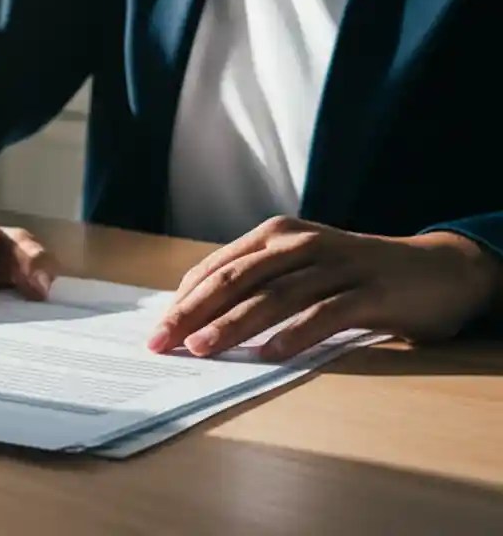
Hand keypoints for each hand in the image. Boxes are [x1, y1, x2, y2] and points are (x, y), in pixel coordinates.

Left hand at [148, 216, 501, 360]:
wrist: (434, 271)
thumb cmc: (350, 275)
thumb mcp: (296, 269)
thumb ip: (253, 286)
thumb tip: (194, 319)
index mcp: (275, 234)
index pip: (216, 269)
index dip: (182, 301)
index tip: (156, 333)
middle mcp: (300, 243)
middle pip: (236, 280)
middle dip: (192, 313)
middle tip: (163, 343)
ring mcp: (336, 265)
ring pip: (274, 296)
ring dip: (233, 324)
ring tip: (202, 348)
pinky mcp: (369, 291)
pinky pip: (325, 313)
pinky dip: (294, 334)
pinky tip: (269, 355)